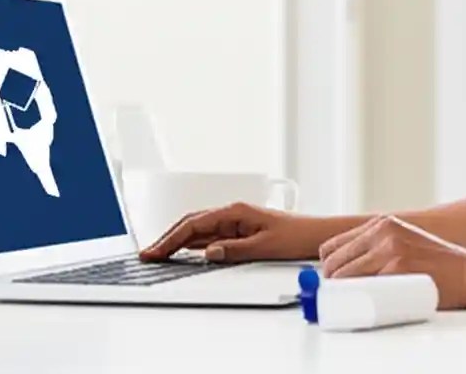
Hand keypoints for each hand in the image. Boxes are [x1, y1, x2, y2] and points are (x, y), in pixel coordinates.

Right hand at [139, 202, 316, 263]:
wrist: (317, 235)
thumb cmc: (297, 236)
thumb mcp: (265, 246)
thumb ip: (234, 250)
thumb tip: (208, 253)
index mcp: (236, 211)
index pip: (194, 224)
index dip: (171, 238)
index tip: (155, 251)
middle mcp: (233, 214)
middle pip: (191, 225)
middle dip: (168, 239)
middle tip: (148, 255)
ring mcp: (235, 223)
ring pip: (199, 231)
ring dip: (178, 242)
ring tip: (159, 255)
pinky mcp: (240, 232)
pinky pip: (210, 237)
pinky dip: (193, 245)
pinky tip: (183, 254)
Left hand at [318, 215, 465, 309]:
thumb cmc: (439, 263)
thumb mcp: (405, 241)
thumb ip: (380, 247)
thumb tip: (350, 268)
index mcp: (382, 224)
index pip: (334, 245)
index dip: (329, 267)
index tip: (333, 282)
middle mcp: (382, 231)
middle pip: (332, 261)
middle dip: (331, 282)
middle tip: (340, 296)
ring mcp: (388, 249)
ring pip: (342, 275)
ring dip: (341, 291)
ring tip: (351, 301)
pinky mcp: (396, 268)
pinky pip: (361, 286)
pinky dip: (357, 297)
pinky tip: (362, 302)